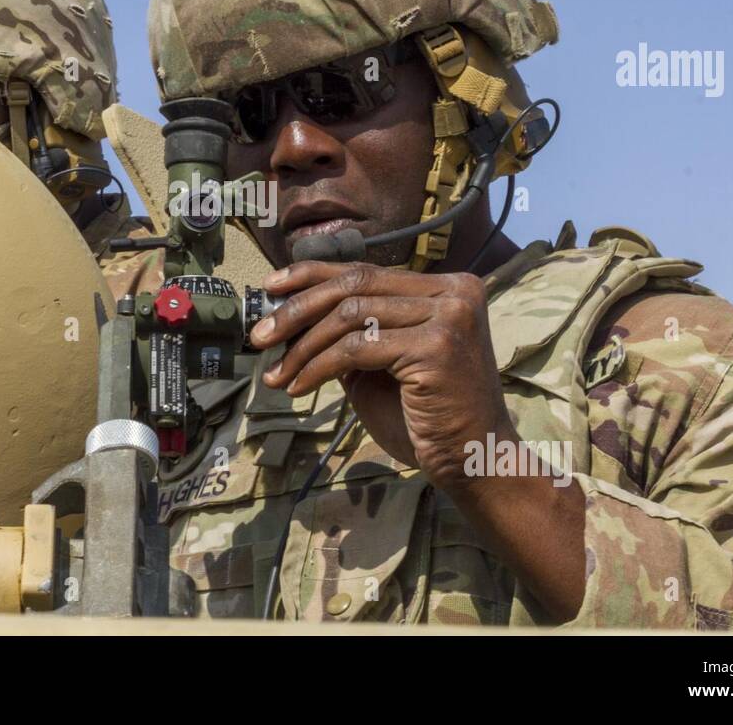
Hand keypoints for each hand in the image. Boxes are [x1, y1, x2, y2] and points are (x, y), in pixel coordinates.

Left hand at [248, 261, 514, 490]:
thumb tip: (289, 313)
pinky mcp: (437, 346)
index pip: (366, 271)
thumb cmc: (425, 417)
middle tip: (258, 336)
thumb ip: (350, 333)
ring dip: (302, 347)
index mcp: (446, 287)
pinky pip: (356, 349)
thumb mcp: (381, 364)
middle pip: (355, 285)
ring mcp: (449, 316)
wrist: (473, 461)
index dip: (311, 275)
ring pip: (350, 315)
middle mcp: (453, 292)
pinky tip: (299, 386)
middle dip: (297, 310)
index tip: (270, 287)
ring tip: (276, 374)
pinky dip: (318, 366)